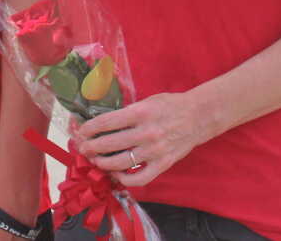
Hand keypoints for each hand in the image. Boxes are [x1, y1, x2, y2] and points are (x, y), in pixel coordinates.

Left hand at [74, 91, 214, 186]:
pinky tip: (116, 174)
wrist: (199, 116)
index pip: (106, 122)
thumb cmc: (170, 105)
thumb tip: (103, 122)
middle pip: (110, 144)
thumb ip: (127, 112)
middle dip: (91, 147)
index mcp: (140, 112)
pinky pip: (141, 178)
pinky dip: (125, 179)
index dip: (89, 129)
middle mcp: (146, 133)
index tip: (81, 132)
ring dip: (103, 163)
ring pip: (121, 163)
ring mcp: (155, 151)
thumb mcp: (146, 101)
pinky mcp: (164, 164)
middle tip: (83, 148)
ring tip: (95, 160)